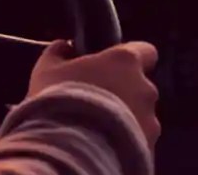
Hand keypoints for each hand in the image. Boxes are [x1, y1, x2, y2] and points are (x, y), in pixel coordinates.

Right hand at [28, 40, 160, 147]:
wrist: (69, 151)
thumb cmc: (59, 101)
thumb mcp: (47, 70)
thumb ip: (58, 53)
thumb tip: (63, 47)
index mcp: (126, 61)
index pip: (146, 51)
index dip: (131, 58)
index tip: (114, 66)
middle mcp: (145, 88)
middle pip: (140, 87)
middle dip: (125, 93)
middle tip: (98, 103)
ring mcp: (150, 120)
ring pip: (142, 116)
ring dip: (127, 119)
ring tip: (98, 131)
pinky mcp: (148, 148)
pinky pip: (140, 141)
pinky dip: (126, 143)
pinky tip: (103, 148)